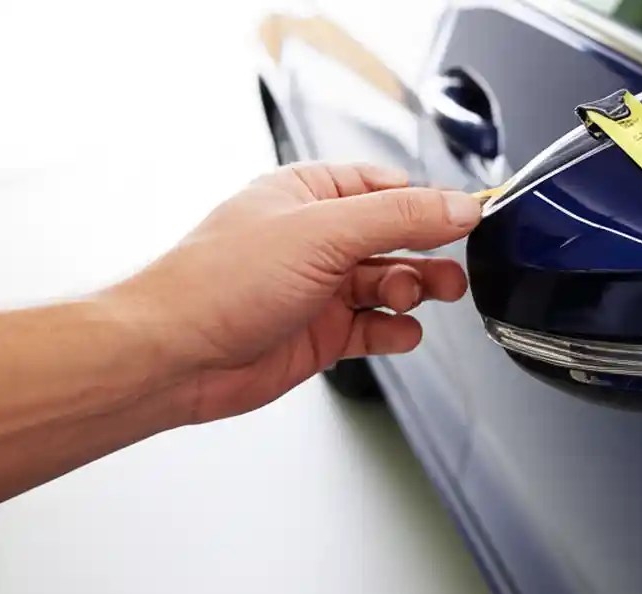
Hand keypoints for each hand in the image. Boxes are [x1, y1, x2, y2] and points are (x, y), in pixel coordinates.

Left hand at [108, 163, 480, 422]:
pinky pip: (375, 328)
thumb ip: (400, 217)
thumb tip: (458, 206)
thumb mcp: (323, 233)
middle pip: (396, 238)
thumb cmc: (217, 284)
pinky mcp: (320, 335)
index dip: (429, 203)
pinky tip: (398, 331)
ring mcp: (318, 289)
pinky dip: (395, 331)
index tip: (467, 218)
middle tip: (451, 271)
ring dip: (413, 292)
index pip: (388, 188)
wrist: (175, 356)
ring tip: (417, 298)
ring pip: (390, 284)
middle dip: (427, 254)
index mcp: (308, 195)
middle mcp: (314, 240)